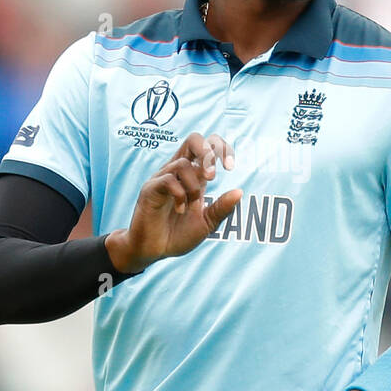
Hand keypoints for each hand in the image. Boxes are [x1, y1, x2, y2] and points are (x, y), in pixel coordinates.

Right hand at [105, 133, 240, 273]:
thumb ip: (221, 208)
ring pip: (183, 164)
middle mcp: (179, 173)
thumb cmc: (178, 235)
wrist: (154, 251)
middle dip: (208, 153)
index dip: (223, 148)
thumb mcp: (206, 223)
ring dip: (194, 187)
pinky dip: (180, 195)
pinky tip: (180, 210)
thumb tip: (239, 192)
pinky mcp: (150, 189)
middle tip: (212, 177)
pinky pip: (168, 180)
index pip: (208, 146)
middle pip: (193, 139)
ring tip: (191, 206)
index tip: (230, 167)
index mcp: (194, 176)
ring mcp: (163, 178)